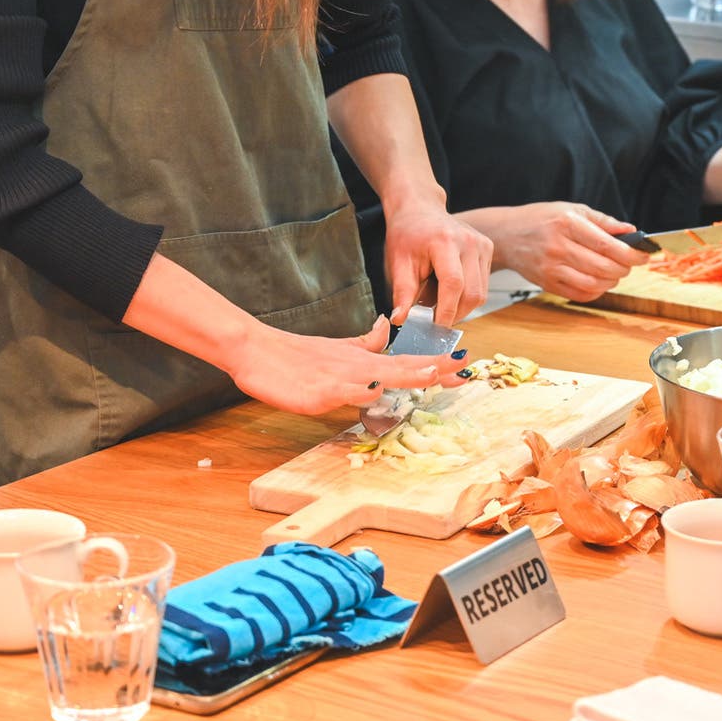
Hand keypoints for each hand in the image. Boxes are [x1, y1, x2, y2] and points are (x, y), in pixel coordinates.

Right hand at [223, 315, 466, 414]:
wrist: (255, 350)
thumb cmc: (297, 354)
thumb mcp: (339, 348)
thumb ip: (365, 342)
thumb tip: (385, 327)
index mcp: (364, 361)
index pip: (408, 361)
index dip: (436, 362)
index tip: (465, 361)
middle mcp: (357, 368)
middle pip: (402, 368)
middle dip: (434, 369)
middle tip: (463, 367)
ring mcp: (338, 379)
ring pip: (376, 377)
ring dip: (404, 375)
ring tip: (431, 373)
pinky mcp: (317, 393)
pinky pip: (341, 391)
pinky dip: (357, 390)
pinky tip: (373, 389)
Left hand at [384, 202, 492, 326]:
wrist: (419, 209)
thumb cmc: (407, 234)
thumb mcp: (397, 263)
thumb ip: (402, 293)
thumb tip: (401, 320)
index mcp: (445, 241)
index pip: (453, 284)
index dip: (446, 311)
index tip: (435, 329)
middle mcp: (469, 242)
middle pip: (472, 293)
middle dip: (454, 314)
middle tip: (434, 322)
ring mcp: (482, 244)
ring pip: (481, 293)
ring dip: (461, 306)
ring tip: (439, 301)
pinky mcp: (488, 249)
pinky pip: (483, 285)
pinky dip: (467, 295)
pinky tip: (449, 289)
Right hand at [475, 202, 647, 302]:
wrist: (508, 235)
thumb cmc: (541, 219)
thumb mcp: (572, 209)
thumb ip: (603, 221)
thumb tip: (630, 230)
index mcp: (567, 224)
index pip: (607, 245)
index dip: (631, 253)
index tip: (643, 255)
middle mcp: (558, 247)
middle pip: (603, 266)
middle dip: (624, 268)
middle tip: (629, 263)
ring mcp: (551, 268)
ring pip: (594, 284)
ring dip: (612, 281)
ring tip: (614, 272)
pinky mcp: (547, 283)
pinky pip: (580, 294)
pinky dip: (596, 291)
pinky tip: (599, 281)